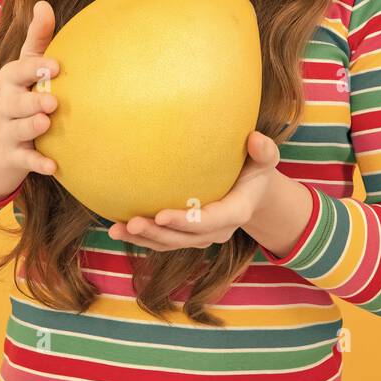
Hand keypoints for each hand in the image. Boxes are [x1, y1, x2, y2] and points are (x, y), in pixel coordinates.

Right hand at [0, 0, 60, 202]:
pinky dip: (37, 163)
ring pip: (17, 129)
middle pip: (14, 102)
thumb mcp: (27, 68)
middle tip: (52, 101)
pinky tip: (54, 167)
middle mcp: (7, 105)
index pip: (18, 71)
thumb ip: (38, 39)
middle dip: (31, 100)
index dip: (34, 68)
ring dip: (31, 127)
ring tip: (46, 123)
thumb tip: (43, 3)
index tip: (55, 66)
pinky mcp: (13, 155)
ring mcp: (8, 131)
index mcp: (12, 82)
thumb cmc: (22, 95)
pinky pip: (24, 160)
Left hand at [107, 131, 281, 250]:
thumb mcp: (265, 160)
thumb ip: (264, 151)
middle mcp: (218, 230)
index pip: (210, 221)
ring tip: (116, 229)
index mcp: (236, 212)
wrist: (253, 192)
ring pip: (170, 243)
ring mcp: (200, 236)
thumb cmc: (255, 170)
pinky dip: (141, 238)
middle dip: (158, 233)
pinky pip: (163, 241)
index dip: (186, 222)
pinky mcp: (186, 235)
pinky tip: (116, 228)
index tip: (162, 215)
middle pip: (185, 238)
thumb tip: (253, 137)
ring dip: (143, 239)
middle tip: (132, 222)